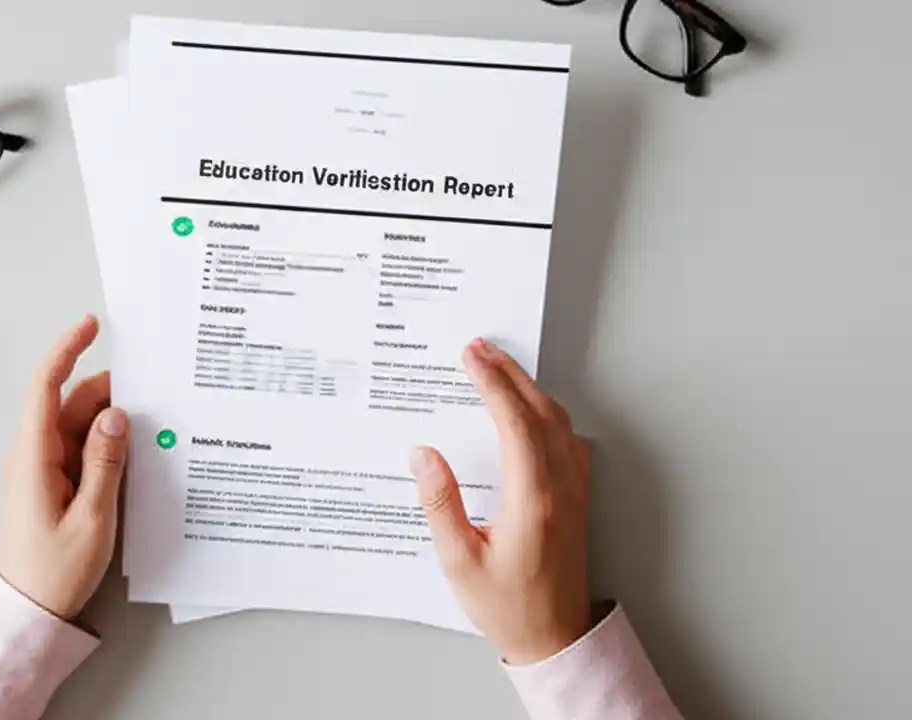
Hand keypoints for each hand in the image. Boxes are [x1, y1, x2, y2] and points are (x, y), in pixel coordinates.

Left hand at [0, 316, 128, 619]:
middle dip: (108, 391)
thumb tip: (116, 416)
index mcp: (34, 456)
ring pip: (79, 427)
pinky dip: (106, 445)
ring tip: (150, 425)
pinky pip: (81, 451)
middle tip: (151, 389)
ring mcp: (43, 470)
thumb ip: (105, 463)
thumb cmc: (52, 572)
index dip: (67, 350)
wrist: (28, 612)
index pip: (46, 387)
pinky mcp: (54, 485)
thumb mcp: (91, 517)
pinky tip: (133, 453)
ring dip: (110, 421)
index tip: (91, 325)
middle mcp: (34, 455)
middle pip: (71, 404)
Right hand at [412, 339, 591, 663]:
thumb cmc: (507, 606)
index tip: (471, 357)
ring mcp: (574, 492)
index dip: (491, 385)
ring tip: (500, 369)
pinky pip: (568, 442)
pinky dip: (547, 415)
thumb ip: (440, 504)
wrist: (555, 639)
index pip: (513, 423)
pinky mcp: (576, 501)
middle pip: (539, 413)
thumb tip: (424, 455)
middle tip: (480, 348)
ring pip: (558, 424)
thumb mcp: (459, 562)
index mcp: (532, 499)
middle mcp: (560, 488)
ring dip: (529, 390)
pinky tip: (532, 413)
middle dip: (509, 374)